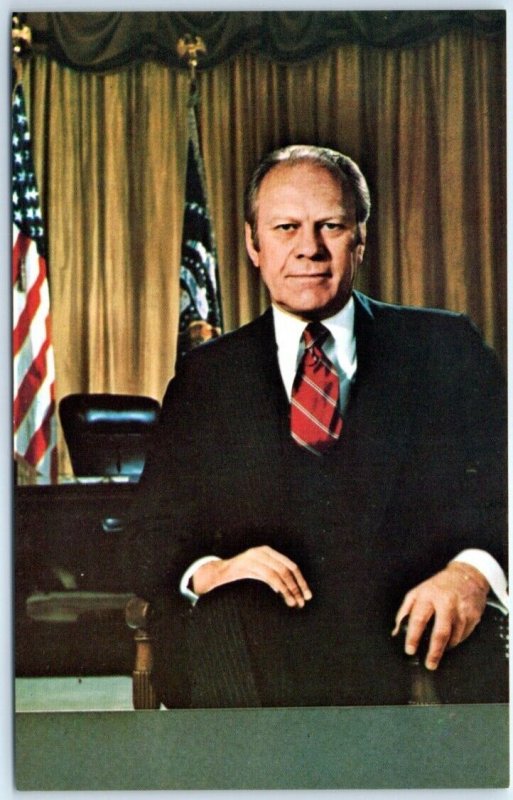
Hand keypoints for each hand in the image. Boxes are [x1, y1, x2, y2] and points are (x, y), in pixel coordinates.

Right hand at [192, 545, 312, 607]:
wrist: (221, 570)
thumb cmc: (243, 572)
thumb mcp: (261, 573)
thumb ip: (274, 578)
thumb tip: (290, 591)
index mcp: (270, 552)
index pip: (291, 566)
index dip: (301, 581)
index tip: (307, 595)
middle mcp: (264, 551)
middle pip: (287, 569)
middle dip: (296, 587)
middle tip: (302, 602)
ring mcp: (256, 556)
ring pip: (279, 573)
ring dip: (288, 590)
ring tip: (293, 603)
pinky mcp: (248, 563)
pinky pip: (268, 575)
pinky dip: (277, 585)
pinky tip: (282, 594)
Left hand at [392, 562, 488, 669]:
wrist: (466, 575)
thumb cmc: (437, 587)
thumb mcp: (417, 593)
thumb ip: (405, 612)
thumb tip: (396, 632)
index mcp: (427, 596)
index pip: (418, 619)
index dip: (413, 637)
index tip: (410, 650)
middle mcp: (445, 602)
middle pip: (440, 632)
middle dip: (434, 652)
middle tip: (429, 664)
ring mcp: (461, 609)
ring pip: (454, 637)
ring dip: (446, 647)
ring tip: (440, 649)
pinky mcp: (473, 615)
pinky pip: (464, 635)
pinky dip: (456, 640)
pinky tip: (452, 637)